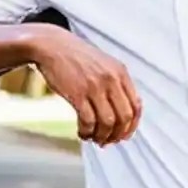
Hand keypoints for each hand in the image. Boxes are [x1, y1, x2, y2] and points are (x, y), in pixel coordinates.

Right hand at [28, 26, 141, 145]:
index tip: (123, 135)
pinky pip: (88, 121)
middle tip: (108, 141)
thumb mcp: (104, 64)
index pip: (136, 106)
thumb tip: (123, 115)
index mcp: (120, 72)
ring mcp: (94, 86)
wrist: (52, 46)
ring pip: (107, 122)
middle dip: (117, 135)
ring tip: (93, 138)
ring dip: (102, 136)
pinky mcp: (77, 93)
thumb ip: (116, 84)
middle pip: (124, 117)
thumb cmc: (76, 58)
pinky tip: (82, 132)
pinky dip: (87, 132)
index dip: (131, 126)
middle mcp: (111, 79)